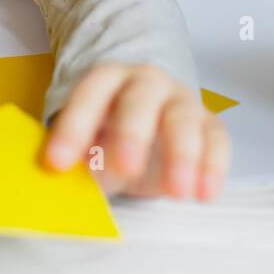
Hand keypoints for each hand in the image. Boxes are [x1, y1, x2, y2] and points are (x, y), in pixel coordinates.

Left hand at [43, 62, 229, 200]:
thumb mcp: (86, 146)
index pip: (90, 93)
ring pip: (183, 119)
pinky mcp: (209, 124)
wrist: (148, 126)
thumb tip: (64, 183)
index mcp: (107, 80)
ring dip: (181, 154)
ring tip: (177, 192)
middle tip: (125, 168)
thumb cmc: (109, 136)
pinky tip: (205, 194)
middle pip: (140, 99)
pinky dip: (213, 166)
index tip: (58, 163)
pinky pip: (216, 139)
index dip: (73, 126)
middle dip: (131, 133)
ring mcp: (181, 100)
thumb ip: (78, 160)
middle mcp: (146, 83)